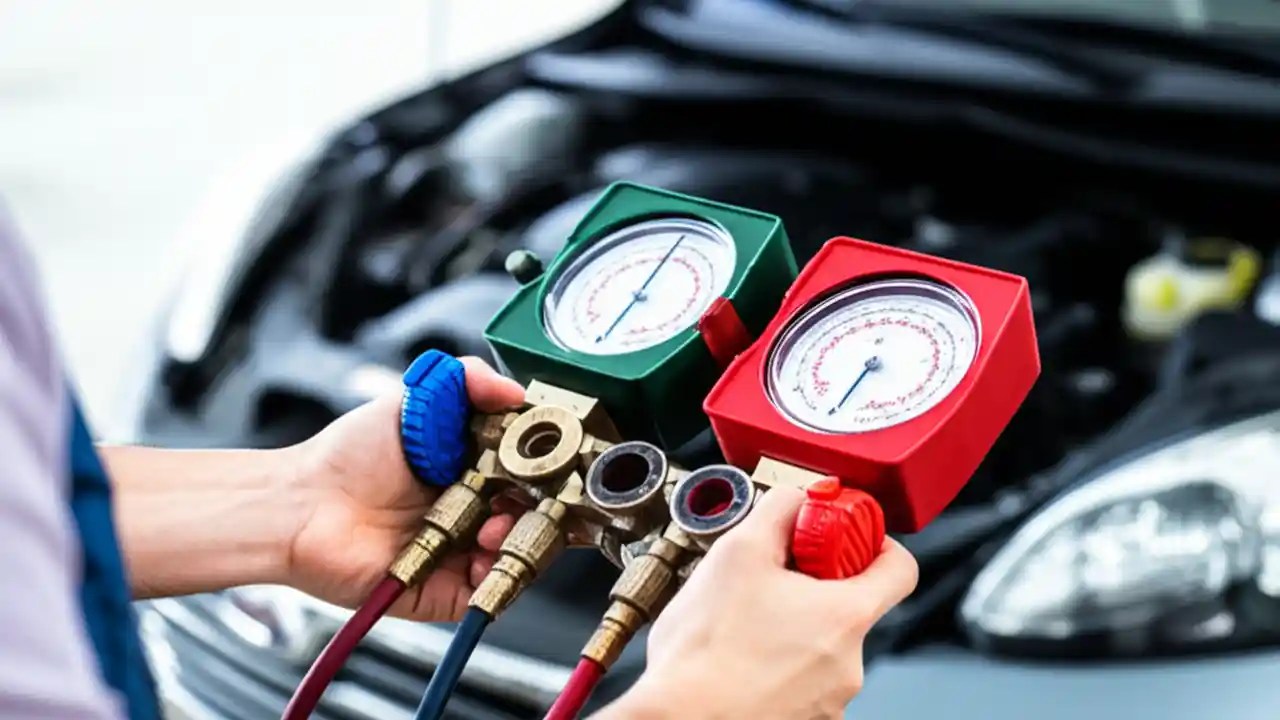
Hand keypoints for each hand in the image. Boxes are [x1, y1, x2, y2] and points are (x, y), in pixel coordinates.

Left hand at [285, 356, 524, 621]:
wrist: (301, 507)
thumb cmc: (347, 457)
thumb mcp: (414, 398)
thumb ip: (467, 380)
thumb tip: (516, 390)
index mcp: (471, 468)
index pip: (530, 471)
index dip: (547, 468)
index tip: (553, 461)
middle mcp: (469, 510)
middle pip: (531, 515)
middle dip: (539, 507)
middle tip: (529, 496)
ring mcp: (459, 552)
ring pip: (514, 555)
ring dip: (518, 541)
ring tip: (494, 526)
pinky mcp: (443, 590)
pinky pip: (486, 593)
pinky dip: (494, 577)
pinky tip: (482, 553)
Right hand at [599, 487, 917, 719]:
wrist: (679, 718)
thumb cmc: (707, 651)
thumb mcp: (738, 551)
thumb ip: (779, 511)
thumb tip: (796, 500)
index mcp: (847, 616)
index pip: (900, 567)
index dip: (873, 542)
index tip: (841, 537)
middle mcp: (851, 663)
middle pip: (849, 605)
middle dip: (810, 587)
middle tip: (767, 580)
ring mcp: (830, 699)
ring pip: (820, 645)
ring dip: (788, 628)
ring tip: (742, 625)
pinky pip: (801, 679)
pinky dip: (775, 663)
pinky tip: (740, 657)